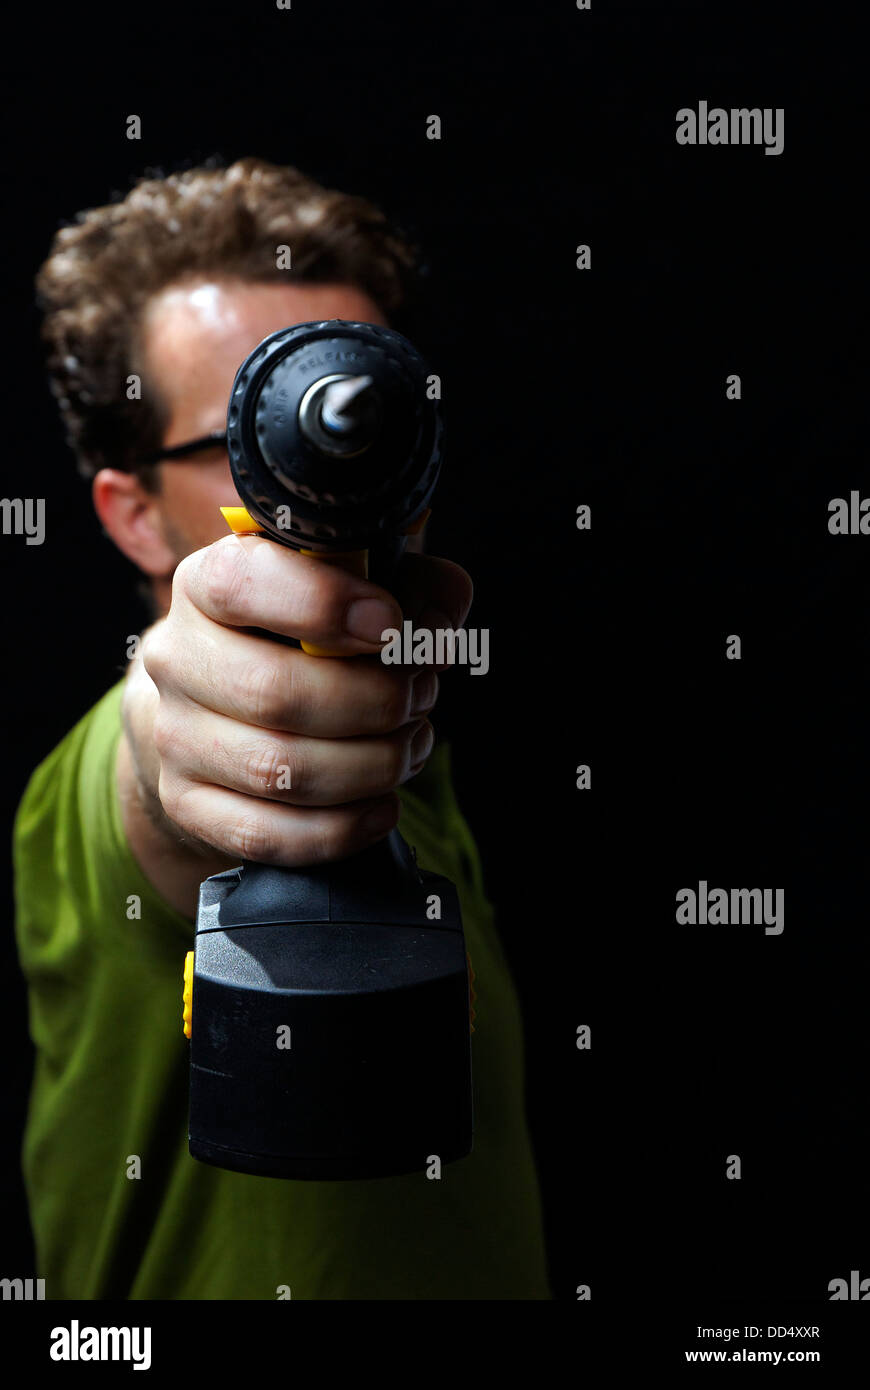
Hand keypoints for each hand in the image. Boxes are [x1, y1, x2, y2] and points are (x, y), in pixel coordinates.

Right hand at [135, 534, 471, 866]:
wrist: (221, 707)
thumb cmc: (303, 638)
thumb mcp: (357, 590)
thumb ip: (414, 586)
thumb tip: (439, 622)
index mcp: (206, 586)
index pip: (242, 584)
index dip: (323, 605)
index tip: (390, 623)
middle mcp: (178, 658)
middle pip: (273, 693)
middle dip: (373, 702)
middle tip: (420, 696)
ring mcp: (175, 738)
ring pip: (279, 770)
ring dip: (371, 765)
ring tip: (410, 746)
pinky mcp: (187, 805)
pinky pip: (267, 835)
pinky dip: (341, 828)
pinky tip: (382, 806)